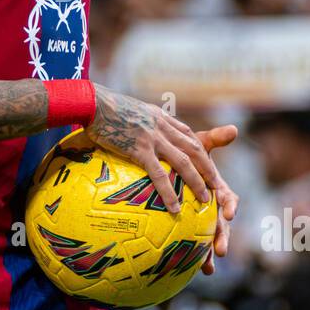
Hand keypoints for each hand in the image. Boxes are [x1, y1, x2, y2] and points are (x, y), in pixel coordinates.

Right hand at [85, 87, 237, 271]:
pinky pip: (159, 174)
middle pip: (194, 149)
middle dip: (208, 168)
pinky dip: (170, 192)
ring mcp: (153, 138)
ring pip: (184, 162)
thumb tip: (134, 132)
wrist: (92, 103)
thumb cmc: (102, 107)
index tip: (207, 164)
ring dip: (197, 182)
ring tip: (205, 200)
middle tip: (217, 186)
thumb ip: (138, 122)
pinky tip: (175, 207)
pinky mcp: (139, 149)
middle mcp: (162, 126)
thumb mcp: (128, 110)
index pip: (188, 134)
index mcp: (160, 117)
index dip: (200, 151)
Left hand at [195, 124, 239, 274]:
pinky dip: (189, 257)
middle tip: (221, 251)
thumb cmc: (184, 154)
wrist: (167, 162)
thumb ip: (213, 139)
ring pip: (207, 240)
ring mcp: (201, 220)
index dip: (230, 205)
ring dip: (209, 255)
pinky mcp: (187, 229)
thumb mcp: (198, 145)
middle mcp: (213, 208)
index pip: (228, 198)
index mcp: (217, 189)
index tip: (230, 213)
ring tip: (207, 268)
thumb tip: (234, 129)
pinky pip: (189, 245)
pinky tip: (186, 271)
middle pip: (221, 225)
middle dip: (223, 238)